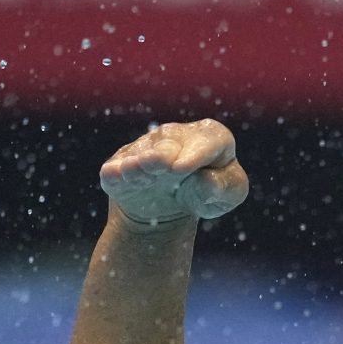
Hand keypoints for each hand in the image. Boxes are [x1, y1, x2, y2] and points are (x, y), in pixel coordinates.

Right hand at [101, 120, 248, 225]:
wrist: (169, 206)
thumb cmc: (205, 191)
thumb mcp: (227, 194)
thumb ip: (226, 188)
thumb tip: (209, 183)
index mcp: (209, 137)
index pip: (210, 138)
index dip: (198, 151)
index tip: (183, 168)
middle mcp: (174, 137)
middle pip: (170, 141)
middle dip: (164, 153)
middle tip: (162, 165)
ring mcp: (144, 148)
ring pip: (140, 153)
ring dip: (139, 164)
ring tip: (138, 172)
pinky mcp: (120, 165)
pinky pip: (115, 169)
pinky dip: (116, 173)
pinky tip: (117, 176)